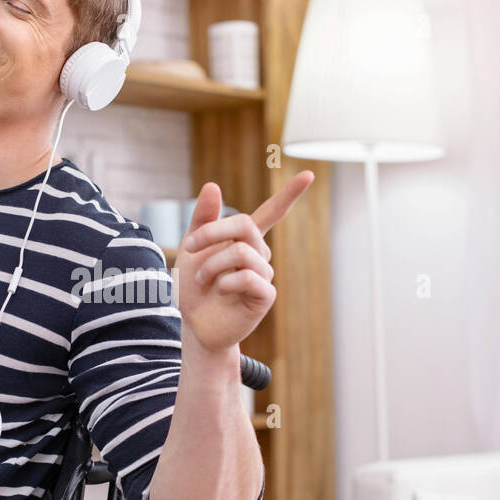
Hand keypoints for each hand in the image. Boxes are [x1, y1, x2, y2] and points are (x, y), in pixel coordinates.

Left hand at [173, 170, 313, 354]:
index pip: (271, 213)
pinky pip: (248, 277)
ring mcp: (264, 274)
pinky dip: (226, 282)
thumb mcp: (191, 249)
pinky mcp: (264, 295)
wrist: (195, 324)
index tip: (309, 175)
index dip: (289, 195)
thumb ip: (202, 219)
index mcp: (244, 240)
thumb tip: (213, 185)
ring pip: (240, 253)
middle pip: (244, 225)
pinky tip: (220, 290)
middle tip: (190, 247)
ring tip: (203, 279)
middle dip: (212, 232)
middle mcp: (258, 254)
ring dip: (212, 264)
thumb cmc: (195, 287)